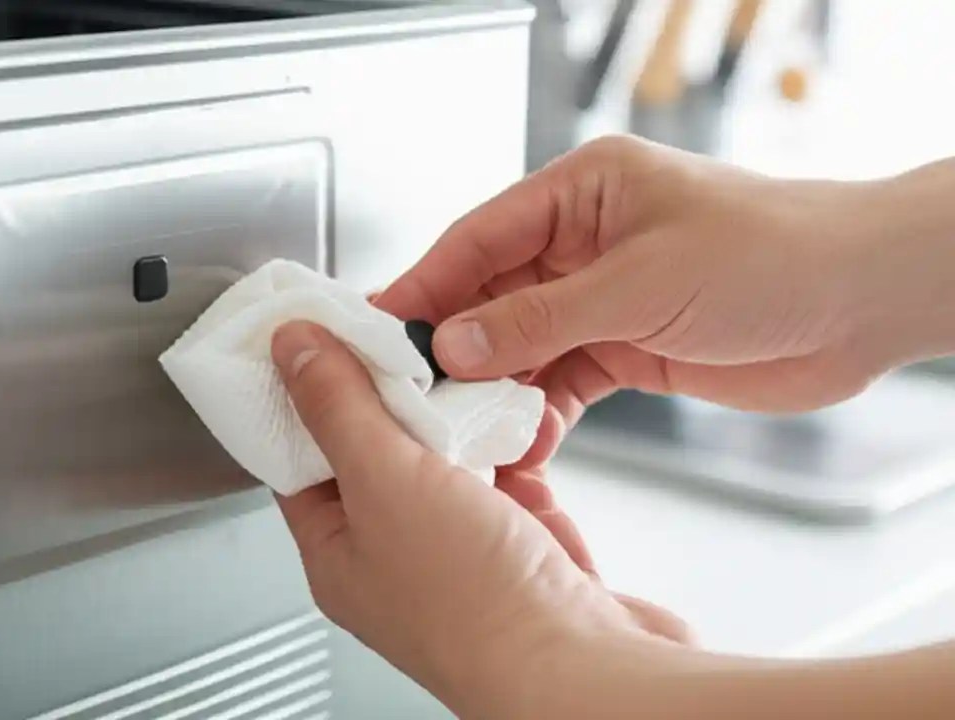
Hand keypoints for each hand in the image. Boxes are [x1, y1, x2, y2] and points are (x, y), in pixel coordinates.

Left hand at [270, 320, 689, 718]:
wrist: (588, 670)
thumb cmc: (476, 606)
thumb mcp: (382, 480)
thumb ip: (337, 407)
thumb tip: (289, 348)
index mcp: (338, 552)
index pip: (300, 456)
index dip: (304, 391)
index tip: (316, 332)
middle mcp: (395, 557)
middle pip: (377, 451)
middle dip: (392, 391)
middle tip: (400, 333)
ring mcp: (463, 555)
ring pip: (449, 461)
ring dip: (458, 413)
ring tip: (466, 364)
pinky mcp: (526, 551)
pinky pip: (510, 480)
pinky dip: (516, 443)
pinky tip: (523, 414)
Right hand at [376, 135, 954, 422]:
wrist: (863, 301)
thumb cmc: (775, 254)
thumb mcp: (639, 282)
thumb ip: (540, 316)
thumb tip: (457, 342)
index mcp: (581, 193)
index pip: (476, 238)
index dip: (425, 286)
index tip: (382, 329)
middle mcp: (585, 242)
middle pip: (490, 296)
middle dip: (454, 347)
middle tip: (413, 393)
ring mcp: (603, 297)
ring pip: (520, 346)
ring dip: (494, 389)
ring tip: (463, 429)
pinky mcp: (627, 347)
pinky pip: (560, 380)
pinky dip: (538, 413)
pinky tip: (521, 442)